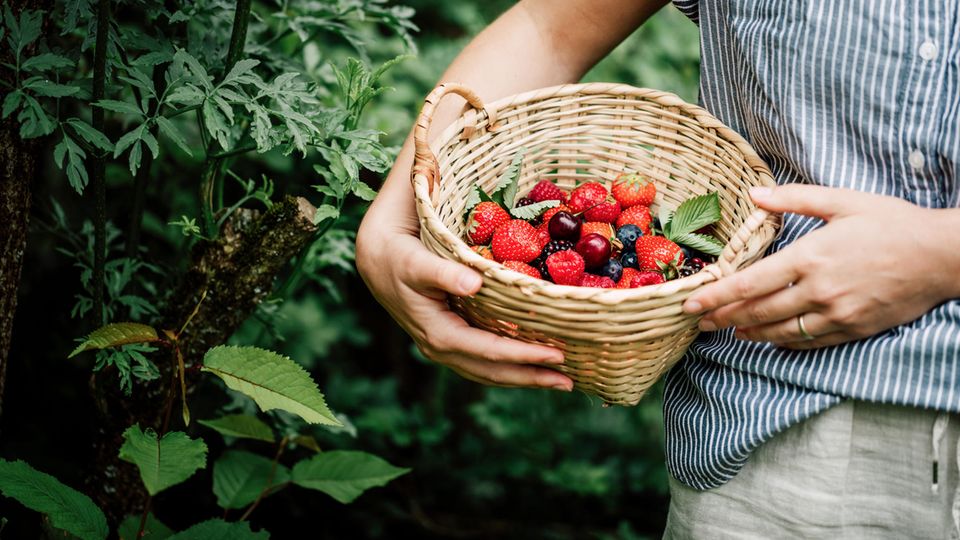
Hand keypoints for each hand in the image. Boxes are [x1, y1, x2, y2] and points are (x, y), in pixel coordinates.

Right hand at [356, 182, 571, 390]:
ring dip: (525, 377)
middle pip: (493, 372)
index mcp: (438, 334)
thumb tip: (474, 283)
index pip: (489, 352)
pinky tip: (533, 364)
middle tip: (570, 380)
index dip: (523, 356)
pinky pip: (485, 361)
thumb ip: (445, 273)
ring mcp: (446, 348)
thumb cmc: (400, 256)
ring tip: (560, 380)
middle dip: (532, 377)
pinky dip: (511, 366)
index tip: (557, 354)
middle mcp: (441, 349)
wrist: (377, 259)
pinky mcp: (451, 340)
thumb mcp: (418, 262)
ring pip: (490, 372)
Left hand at [682, 185, 959, 348]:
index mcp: (810, 256)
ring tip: (727, 330)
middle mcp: (818, 289)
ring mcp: (836, 313)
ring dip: (748, 333)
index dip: (716, 295)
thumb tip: (753, 193)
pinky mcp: (853, 328)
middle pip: (758, 311)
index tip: (691, 303)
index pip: (750, 282)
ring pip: (780, 331)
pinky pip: (809, 341)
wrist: (942, 255)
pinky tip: (767, 339)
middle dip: (722, 317)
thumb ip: (794, 199)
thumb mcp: (842, 201)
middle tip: (697, 321)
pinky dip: (782, 342)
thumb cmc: (891, 223)